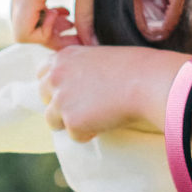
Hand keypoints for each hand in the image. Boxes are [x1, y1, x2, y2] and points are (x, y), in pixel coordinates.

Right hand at [6, 0, 106, 44]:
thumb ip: (85, 19)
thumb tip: (91, 46)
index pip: (23, 34)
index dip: (47, 41)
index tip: (71, 34)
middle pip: (21, 27)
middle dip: (47, 34)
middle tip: (74, 29)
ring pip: (21, 16)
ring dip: (43, 23)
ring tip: (69, 17)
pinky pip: (21, 2)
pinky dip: (38, 10)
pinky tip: (59, 7)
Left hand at [38, 45, 189, 140]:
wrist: (148, 82)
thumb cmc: (135, 68)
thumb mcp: (100, 58)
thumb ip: (81, 69)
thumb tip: (77, 89)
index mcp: (63, 56)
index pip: (43, 73)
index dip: (57, 85)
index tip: (73, 91)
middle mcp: (56, 76)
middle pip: (43, 96)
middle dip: (60, 104)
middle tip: (86, 107)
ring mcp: (61, 99)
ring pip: (53, 120)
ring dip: (72, 121)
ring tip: (98, 116)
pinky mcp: (71, 121)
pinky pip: (75, 135)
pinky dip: (90, 133)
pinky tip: (107, 121)